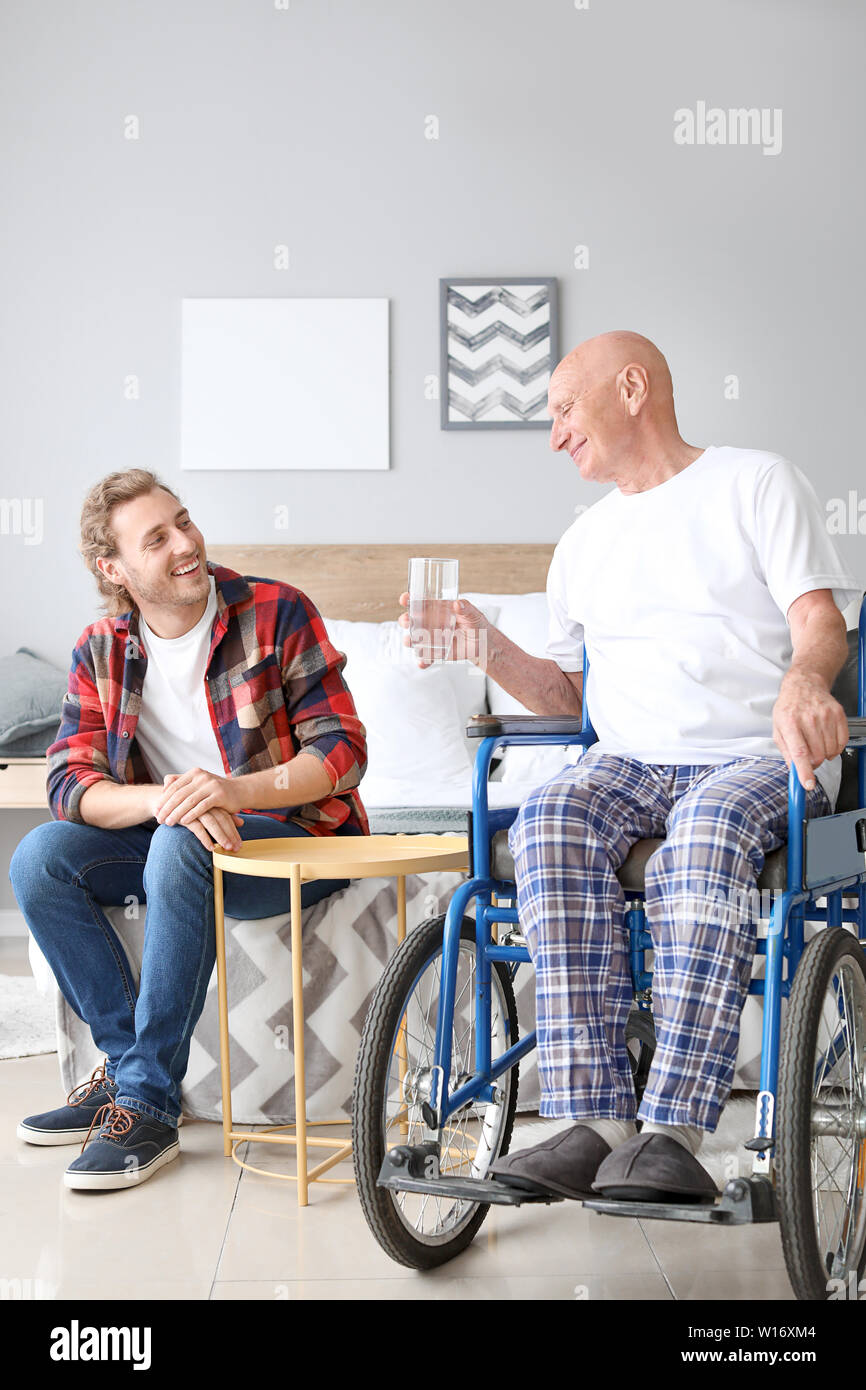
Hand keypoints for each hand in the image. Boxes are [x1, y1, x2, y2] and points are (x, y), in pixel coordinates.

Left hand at [154, 767, 242, 826]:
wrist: (240, 791)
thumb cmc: (216, 790)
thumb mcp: (198, 783)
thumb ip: (182, 782)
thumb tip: (164, 784)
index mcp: (194, 773)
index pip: (174, 786)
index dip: (163, 799)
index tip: (155, 810)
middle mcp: (202, 777)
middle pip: (179, 794)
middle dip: (167, 808)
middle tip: (158, 819)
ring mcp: (211, 785)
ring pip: (189, 801)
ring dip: (177, 813)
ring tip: (168, 822)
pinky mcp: (219, 795)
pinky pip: (202, 806)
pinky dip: (192, 814)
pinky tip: (184, 822)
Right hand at [182, 806, 244, 853]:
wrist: (163, 799)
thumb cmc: (187, 806)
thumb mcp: (206, 810)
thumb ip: (223, 814)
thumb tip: (241, 822)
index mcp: (211, 801)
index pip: (226, 816)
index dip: (234, 830)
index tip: (239, 843)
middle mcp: (205, 804)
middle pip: (222, 819)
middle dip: (231, 834)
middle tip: (237, 848)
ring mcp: (195, 808)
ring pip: (212, 823)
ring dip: (221, 836)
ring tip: (227, 848)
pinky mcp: (184, 815)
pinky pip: (197, 828)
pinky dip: (205, 838)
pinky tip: (211, 847)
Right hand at [397, 592, 491, 669]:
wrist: (483, 645)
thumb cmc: (477, 625)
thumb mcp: (474, 615)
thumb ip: (466, 609)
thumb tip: (458, 603)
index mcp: (439, 609)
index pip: (421, 602)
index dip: (410, 599)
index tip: (404, 599)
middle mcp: (431, 623)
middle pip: (413, 620)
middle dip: (406, 620)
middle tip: (406, 621)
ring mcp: (432, 638)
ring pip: (415, 639)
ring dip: (410, 640)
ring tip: (411, 642)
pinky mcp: (436, 652)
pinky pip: (426, 657)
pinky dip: (423, 661)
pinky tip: (422, 662)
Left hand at [772, 671, 848, 790]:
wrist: (804, 685)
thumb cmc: (789, 708)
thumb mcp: (778, 728)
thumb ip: (786, 751)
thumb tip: (793, 770)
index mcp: (789, 723)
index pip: (799, 752)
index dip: (804, 771)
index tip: (808, 784)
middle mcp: (808, 718)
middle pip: (817, 755)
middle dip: (813, 763)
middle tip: (808, 756)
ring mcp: (825, 715)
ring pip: (830, 750)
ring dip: (824, 754)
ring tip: (815, 743)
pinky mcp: (838, 714)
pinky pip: (842, 742)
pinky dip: (835, 747)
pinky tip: (826, 740)